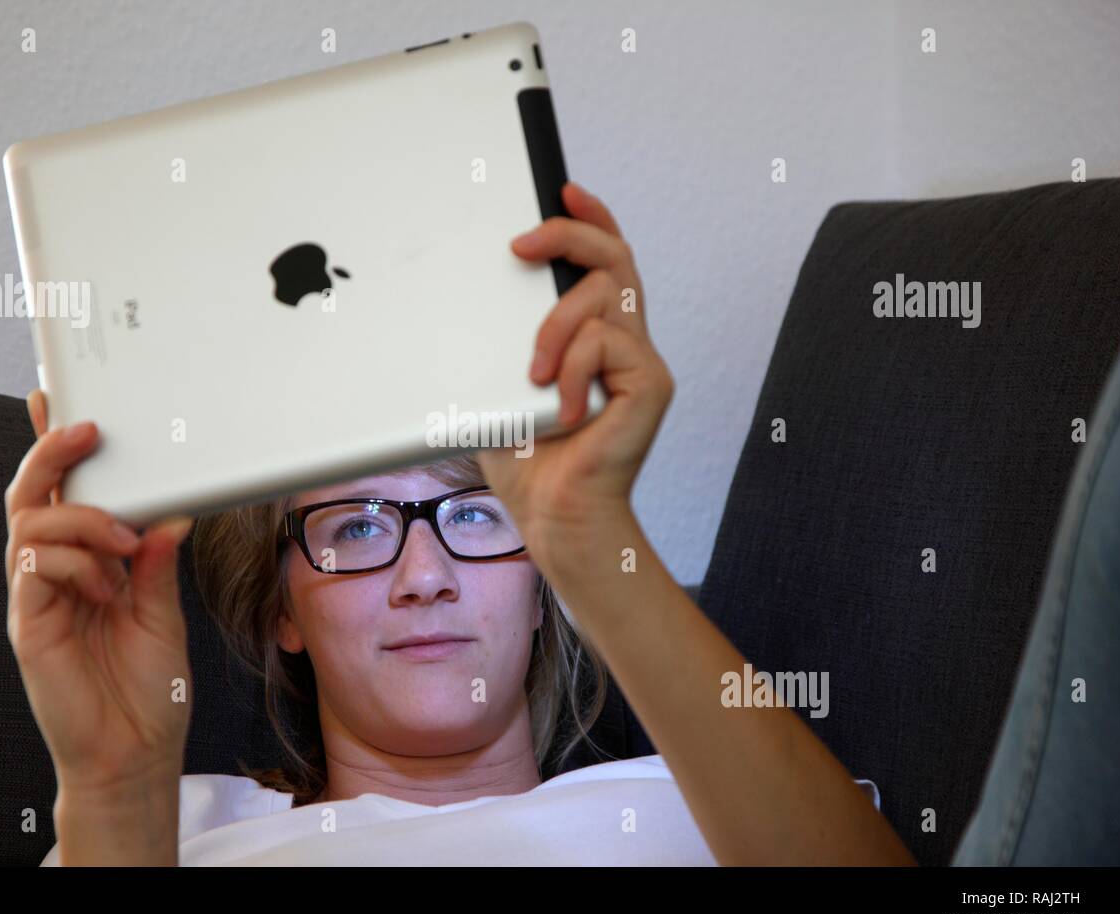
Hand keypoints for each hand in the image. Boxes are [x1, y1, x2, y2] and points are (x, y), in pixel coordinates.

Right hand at [5, 389, 195, 796]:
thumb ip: (156, 562)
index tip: (63, 406)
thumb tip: (168, 512)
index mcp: (88, 562)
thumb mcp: (163, 611)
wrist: (136, 752)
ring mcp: (37, 596)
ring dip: (82, 519)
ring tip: (124, 543)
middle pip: (31, 494)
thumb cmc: (149, 688)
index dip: (55, 448)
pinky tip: (107, 585)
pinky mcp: (28, 623)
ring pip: (29, 523)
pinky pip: (33, 567)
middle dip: (52, 453)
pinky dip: (75, 562)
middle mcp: (55, 572)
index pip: (62, 494)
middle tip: (86, 431)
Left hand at [477, 182, 673, 563]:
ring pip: (606, 294)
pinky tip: (564, 410)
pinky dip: (573, 369)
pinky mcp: (650, 385)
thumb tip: (469, 293)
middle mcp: (624, 342)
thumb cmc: (527, 458)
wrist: (556, 516)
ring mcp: (640, 362)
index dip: (590, 219)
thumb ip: (501, 341)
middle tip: (523, 242)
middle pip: (615, 257)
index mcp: (592, 337)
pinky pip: (608, 341)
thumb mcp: (498, 383)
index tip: (563, 190)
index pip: (603, 261)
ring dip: (555, 326)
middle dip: (570, 235)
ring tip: (533, 373)